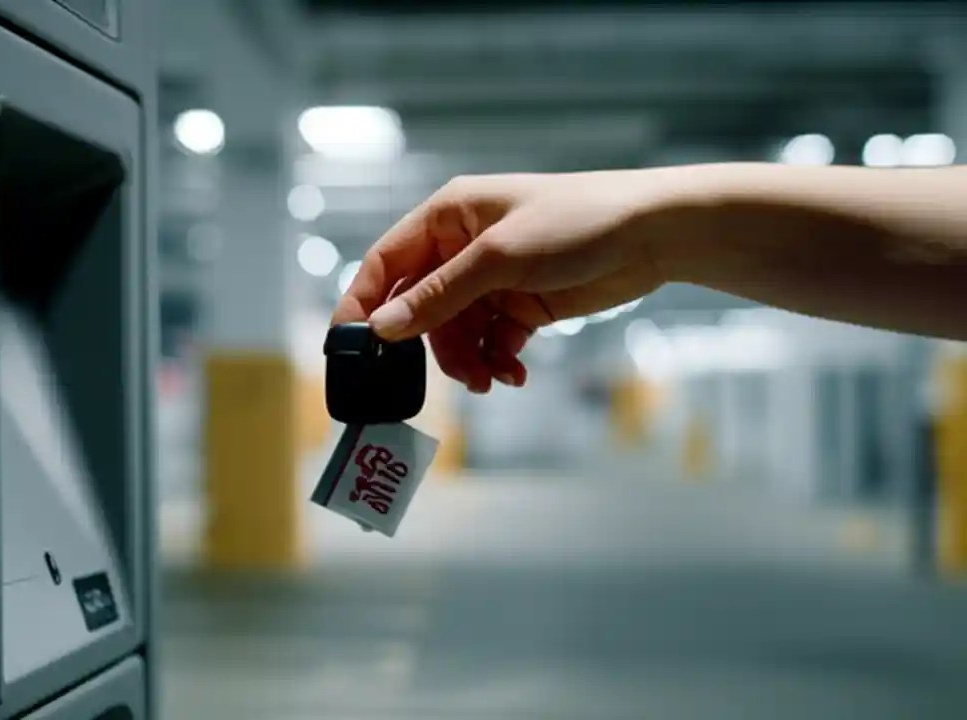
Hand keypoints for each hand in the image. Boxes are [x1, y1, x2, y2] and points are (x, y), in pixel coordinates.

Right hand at [331, 171, 673, 392]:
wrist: (654, 234)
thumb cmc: (578, 222)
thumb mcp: (500, 258)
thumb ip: (439, 295)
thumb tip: (384, 328)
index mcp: (447, 217)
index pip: (386, 263)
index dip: (364, 304)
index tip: (350, 347)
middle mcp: (462, 246)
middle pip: (421, 307)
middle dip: (433, 345)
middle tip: (452, 375)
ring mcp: (492, 277)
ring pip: (456, 331)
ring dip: (468, 360)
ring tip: (492, 380)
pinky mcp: (521, 303)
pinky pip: (490, 339)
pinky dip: (496, 359)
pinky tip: (512, 373)